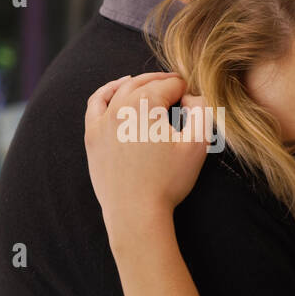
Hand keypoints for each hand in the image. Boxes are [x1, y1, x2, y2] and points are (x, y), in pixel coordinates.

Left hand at [84, 72, 213, 233]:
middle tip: (179, 89)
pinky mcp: (92, 135)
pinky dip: (108, 90)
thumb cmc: (168, 181)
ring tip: (153, 85)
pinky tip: (119, 88)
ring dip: (139, 83)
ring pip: (121, 89)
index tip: (194, 101)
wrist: (135, 213)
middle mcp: (120, 106)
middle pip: (145, 83)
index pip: (170, 85)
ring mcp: (102, 120)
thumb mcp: (198, 144)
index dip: (186, 91)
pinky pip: (96, 102)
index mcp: (146, 105)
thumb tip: (192, 95)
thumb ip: (202, 110)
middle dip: (164, 82)